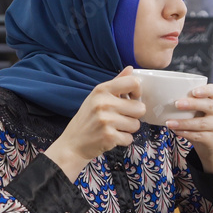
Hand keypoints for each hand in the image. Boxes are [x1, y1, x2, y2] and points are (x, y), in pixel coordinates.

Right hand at [44, 66, 144, 180]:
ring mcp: (106, 120)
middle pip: (140, 108)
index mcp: (102, 90)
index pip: (133, 83)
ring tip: (114, 128)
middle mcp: (104, 103)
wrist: (72, 144)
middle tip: (120, 118)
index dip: (138, 92)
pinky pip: (129, 138)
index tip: (132, 99)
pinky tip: (111, 137)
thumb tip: (131, 68)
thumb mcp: (97, 97)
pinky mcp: (109, 137)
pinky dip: (123, 140)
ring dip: (128, 129)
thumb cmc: (87, 119)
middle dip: (134, 116)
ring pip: (136, 125)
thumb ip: (116, 83)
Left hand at [166, 83, 212, 173]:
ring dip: (184, 123)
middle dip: (192, 104)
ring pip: (201, 123)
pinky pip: (198, 135)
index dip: (205, 90)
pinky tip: (176, 131)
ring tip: (169, 123)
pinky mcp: (212, 138)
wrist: (209, 144)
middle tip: (177, 104)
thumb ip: (183, 103)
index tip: (194, 92)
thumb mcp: (193, 110)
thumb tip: (159, 97)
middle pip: (208, 105)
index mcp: (211, 100)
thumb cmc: (196, 121)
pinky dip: (185, 133)